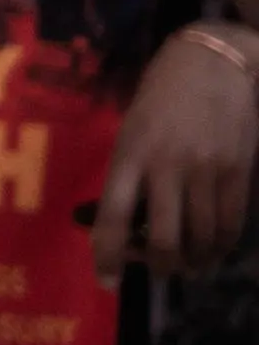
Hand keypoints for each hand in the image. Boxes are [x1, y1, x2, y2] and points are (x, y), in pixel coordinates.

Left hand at [92, 24, 258, 283]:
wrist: (215, 62)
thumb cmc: (162, 95)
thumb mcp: (132, 128)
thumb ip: (130, 173)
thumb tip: (124, 223)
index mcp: (130, 153)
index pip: (112, 216)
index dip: (107, 255)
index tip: (107, 283)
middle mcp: (167, 166)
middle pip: (162, 238)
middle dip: (158, 266)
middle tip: (158, 273)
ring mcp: (206, 170)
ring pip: (200, 237)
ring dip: (193, 261)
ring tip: (188, 267)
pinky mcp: (238, 171)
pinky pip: (230, 222)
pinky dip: (221, 246)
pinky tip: (215, 252)